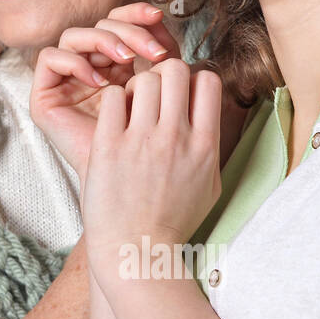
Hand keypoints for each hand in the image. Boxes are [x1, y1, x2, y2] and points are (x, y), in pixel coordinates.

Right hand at [30, 3, 179, 174]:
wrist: (130, 200)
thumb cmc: (150, 156)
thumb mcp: (166, 101)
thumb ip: (165, 65)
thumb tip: (164, 24)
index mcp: (116, 67)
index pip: (120, 24)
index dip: (137, 16)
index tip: (160, 19)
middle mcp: (89, 69)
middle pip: (100, 26)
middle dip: (129, 31)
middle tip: (153, 51)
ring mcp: (66, 82)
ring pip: (75, 35)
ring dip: (104, 40)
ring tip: (127, 61)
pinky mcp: (44, 97)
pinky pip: (49, 58)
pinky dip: (74, 62)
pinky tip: (99, 83)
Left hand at [80, 58, 223, 279]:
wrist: (137, 249)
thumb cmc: (173, 220)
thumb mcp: (210, 185)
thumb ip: (210, 145)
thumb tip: (209, 112)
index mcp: (205, 145)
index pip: (208, 80)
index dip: (192, 80)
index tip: (179, 96)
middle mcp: (176, 138)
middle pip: (175, 69)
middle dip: (163, 75)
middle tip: (152, 95)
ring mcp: (142, 141)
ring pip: (144, 78)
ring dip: (137, 87)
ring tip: (132, 108)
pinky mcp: (109, 146)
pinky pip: (114, 96)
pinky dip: (115, 100)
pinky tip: (114, 119)